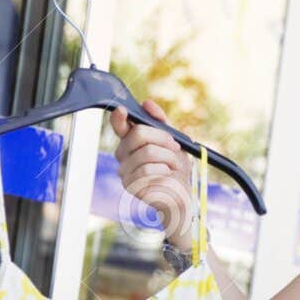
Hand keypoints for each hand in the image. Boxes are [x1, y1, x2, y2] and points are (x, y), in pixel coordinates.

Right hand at [111, 98, 194, 246]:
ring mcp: (125, 171)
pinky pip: (147, 169)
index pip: (119, 126)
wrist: (181, 196)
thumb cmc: (176, 169)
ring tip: (173, 165)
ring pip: (147, 152)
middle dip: (162, 137)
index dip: (119, 117)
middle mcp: (123, 155)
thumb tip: (147, 103)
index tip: (123, 110)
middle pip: (138, 134)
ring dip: (168, 156)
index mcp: (131, 143)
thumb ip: (162, 123)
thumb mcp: (174, 142)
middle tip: (174, 146)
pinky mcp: (131, 185)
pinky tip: (167, 175)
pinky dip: (164, 170)